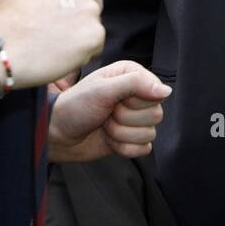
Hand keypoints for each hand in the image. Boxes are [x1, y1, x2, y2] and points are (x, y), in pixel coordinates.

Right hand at [0, 0, 104, 87]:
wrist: (0, 45)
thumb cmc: (6, 15)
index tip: (71, 5)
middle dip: (81, 12)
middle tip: (59, 26)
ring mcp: (91, 9)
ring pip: (93, 23)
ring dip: (80, 32)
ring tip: (54, 42)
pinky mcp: (95, 35)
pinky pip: (95, 46)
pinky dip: (82, 52)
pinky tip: (60, 54)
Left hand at [48, 60, 171, 163]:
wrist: (58, 133)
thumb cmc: (75, 106)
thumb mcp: (102, 89)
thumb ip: (135, 84)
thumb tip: (166, 91)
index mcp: (132, 76)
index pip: (156, 93)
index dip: (134, 101)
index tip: (113, 99)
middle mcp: (137, 95)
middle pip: (156, 115)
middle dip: (124, 119)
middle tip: (105, 113)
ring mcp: (135, 118)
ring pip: (149, 134)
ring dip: (120, 134)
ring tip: (103, 125)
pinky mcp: (132, 139)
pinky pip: (144, 149)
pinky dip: (123, 148)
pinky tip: (108, 139)